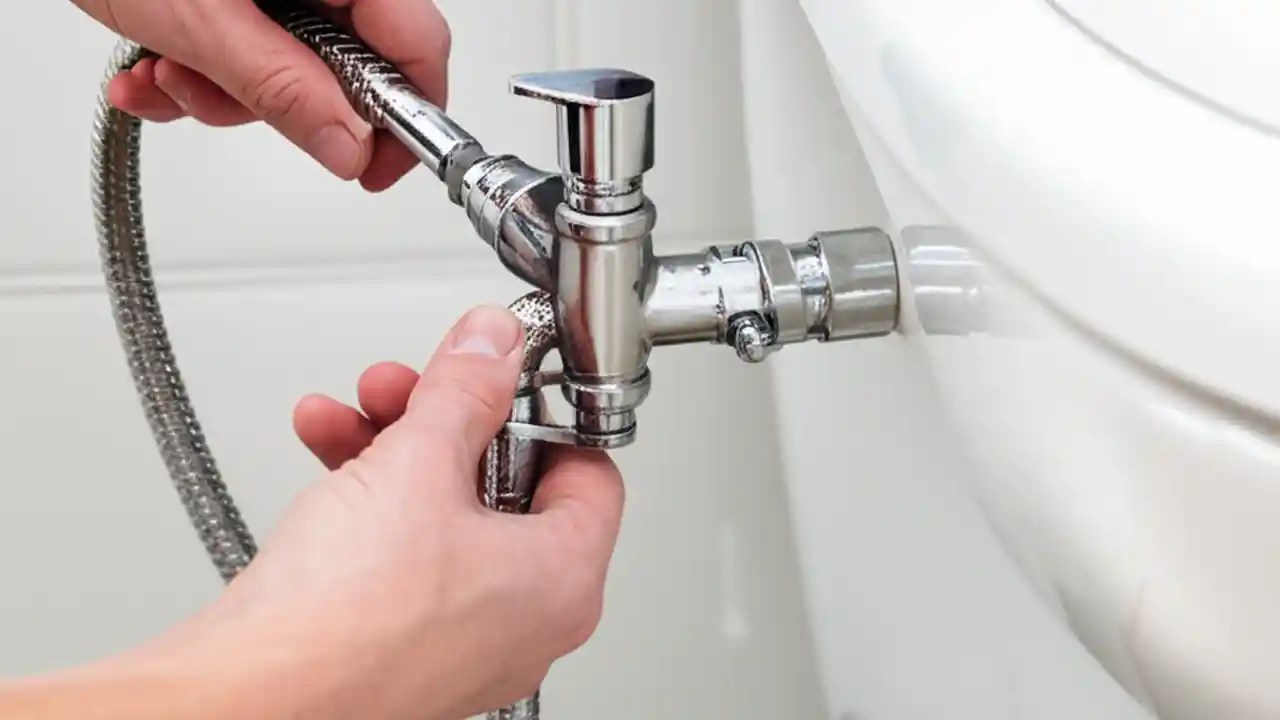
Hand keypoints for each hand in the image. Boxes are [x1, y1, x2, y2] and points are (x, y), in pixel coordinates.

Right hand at [0, 306, 623, 719]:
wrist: (251, 699)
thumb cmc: (344, 622)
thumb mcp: (417, 464)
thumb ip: (464, 390)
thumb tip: (491, 345)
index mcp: (562, 580)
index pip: (586, 471)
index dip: (540, 413)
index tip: (494, 380)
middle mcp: (526, 620)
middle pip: (506, 484)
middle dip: (445, 421)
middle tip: (408, 388)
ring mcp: (465, 640)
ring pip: (445, 513)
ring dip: (396, 447)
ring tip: (350, 411)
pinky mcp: (405, 646)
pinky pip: (404, 554)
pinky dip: (370, 499)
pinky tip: (327, 450)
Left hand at [71, 0, 450, 191]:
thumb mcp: (202, 20)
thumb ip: (282, 87)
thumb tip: (349, 145)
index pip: (416, 44)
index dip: (407, 116)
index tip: (374, 167)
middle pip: (349, 65)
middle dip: (281, 104)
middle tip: (224, 101)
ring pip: (293, 70)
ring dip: (225, 94)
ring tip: (168, 76)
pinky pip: (253, 53)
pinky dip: (203, 75)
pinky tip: (156, 68)